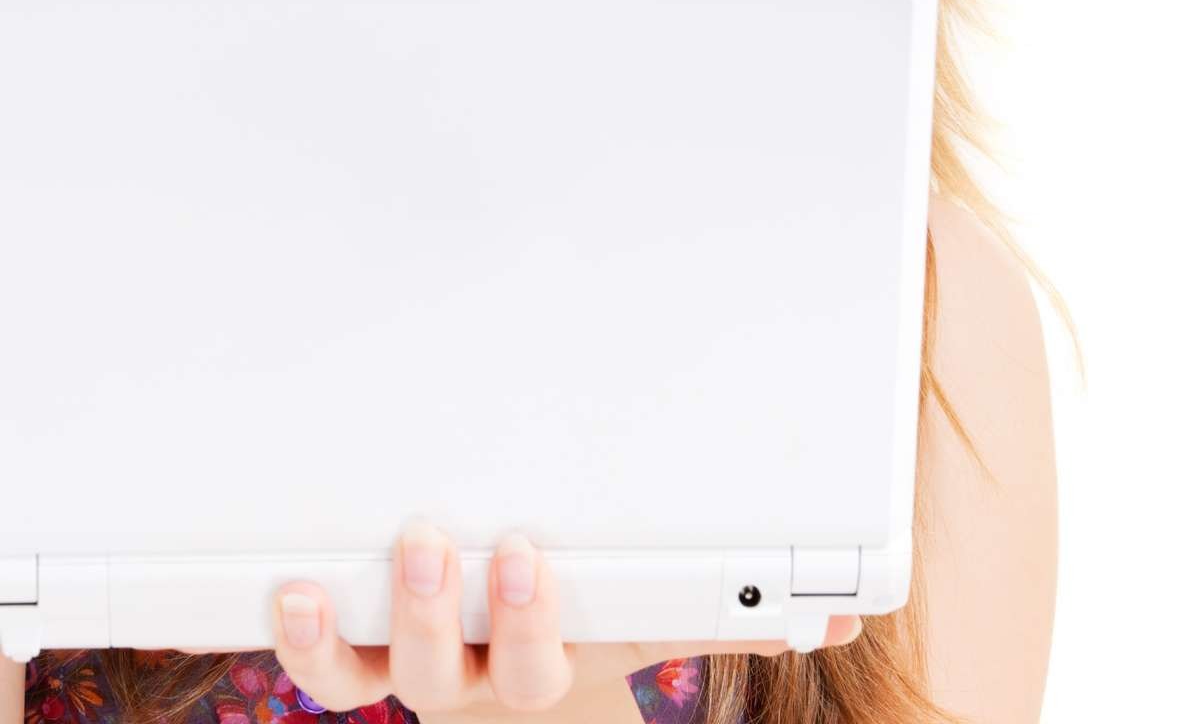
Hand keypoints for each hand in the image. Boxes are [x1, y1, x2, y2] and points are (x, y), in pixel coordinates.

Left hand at [180, 518, 860, 713]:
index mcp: (547, 674)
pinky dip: (301, 636)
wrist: (542, 712)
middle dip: (444, 605)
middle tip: (442, 538)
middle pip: (446, 670)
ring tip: (347, 561)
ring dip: (361, 620)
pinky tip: (285, 590)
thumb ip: (728, 617)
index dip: (524, 621)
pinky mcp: (372, 658)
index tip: (526, 553)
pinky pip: (327, 667)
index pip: (535, 665)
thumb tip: (840, 616)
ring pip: (376, 673)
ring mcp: (415, 676)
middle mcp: (473, 685)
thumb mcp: (658, 633)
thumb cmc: (600, 642)